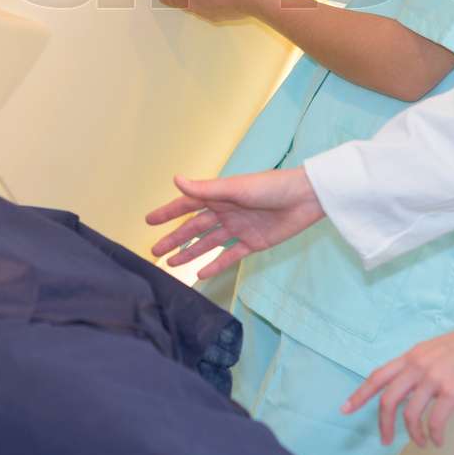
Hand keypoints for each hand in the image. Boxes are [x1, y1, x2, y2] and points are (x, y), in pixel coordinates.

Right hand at [145, 168, 324, 279]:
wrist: (305, 199)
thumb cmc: (270, 187)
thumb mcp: (235, 188)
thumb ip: (205, 189)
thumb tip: (175, 180)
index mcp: (218, 196)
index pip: (186, 205)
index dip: (168, 213)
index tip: (148, 221)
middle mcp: (225, 212)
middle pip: (194, 228)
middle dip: (174, 239)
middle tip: (155, 251)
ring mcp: (238, 228)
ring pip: (208, 243)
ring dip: (190, 253)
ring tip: (171, 264)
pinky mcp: (253, 243)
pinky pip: (230, 255)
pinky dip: (215, 264)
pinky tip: (201, 274)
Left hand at [341, 317, 453, 449]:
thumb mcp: (436, 351)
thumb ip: (420, 367)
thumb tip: (411, 390)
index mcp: (412, 355)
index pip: (378, 375)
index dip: (360, 394)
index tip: (345, 409)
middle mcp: (418, 366)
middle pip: (388, 399)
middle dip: (382, 424)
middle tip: (383, 440)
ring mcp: (434, 378)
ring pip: (410, 415)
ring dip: (413, 434)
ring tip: (421, 441)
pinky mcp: (452, 391)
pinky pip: (435, 422)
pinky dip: (434, 435)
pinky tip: (438, 441)